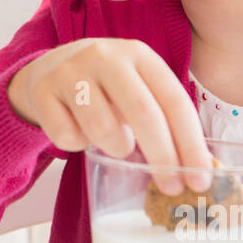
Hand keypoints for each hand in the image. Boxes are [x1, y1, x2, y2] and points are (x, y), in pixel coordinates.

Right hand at [6, 38, 211, 192]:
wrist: (49, 69)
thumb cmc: (107, 90)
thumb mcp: (138, 90)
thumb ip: (164, 120)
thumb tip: (198, 170)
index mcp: (139, 55)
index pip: (174, 101)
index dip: (190, 143)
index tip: (200, 179)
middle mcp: (106, 56)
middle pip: (142, 112)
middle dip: (162, 156)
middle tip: (171, 188)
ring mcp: (70, 71)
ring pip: (102, 128)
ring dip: (115, 147)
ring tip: (115, 142)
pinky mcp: (42, 90)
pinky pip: (67, 137)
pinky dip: (77, 145)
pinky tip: (77, 129)